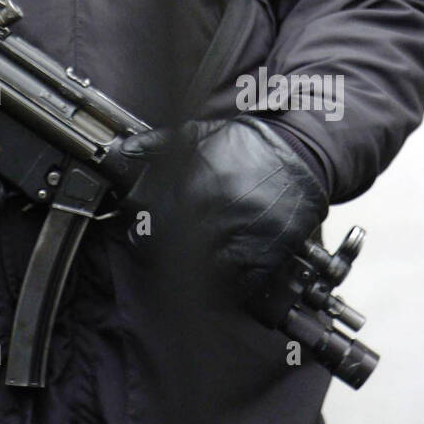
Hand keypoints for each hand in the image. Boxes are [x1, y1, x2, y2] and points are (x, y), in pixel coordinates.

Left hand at [124, 116, 328, 303]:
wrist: (298, 151)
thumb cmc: (245, 144)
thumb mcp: (195, 134)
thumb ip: (155, 144)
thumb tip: (124, 149)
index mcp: (185, 190)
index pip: (144, 229)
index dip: (141, 235)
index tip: (145, 236)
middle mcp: (207, 219)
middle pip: (168, 256)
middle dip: (165, 257)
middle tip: (172, 255)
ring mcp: (236, 240)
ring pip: (201, 276)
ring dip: (197, 276)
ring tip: (200, 268)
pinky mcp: (263, 258)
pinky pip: (241, 289)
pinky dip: (234, 289)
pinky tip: (231, 276)